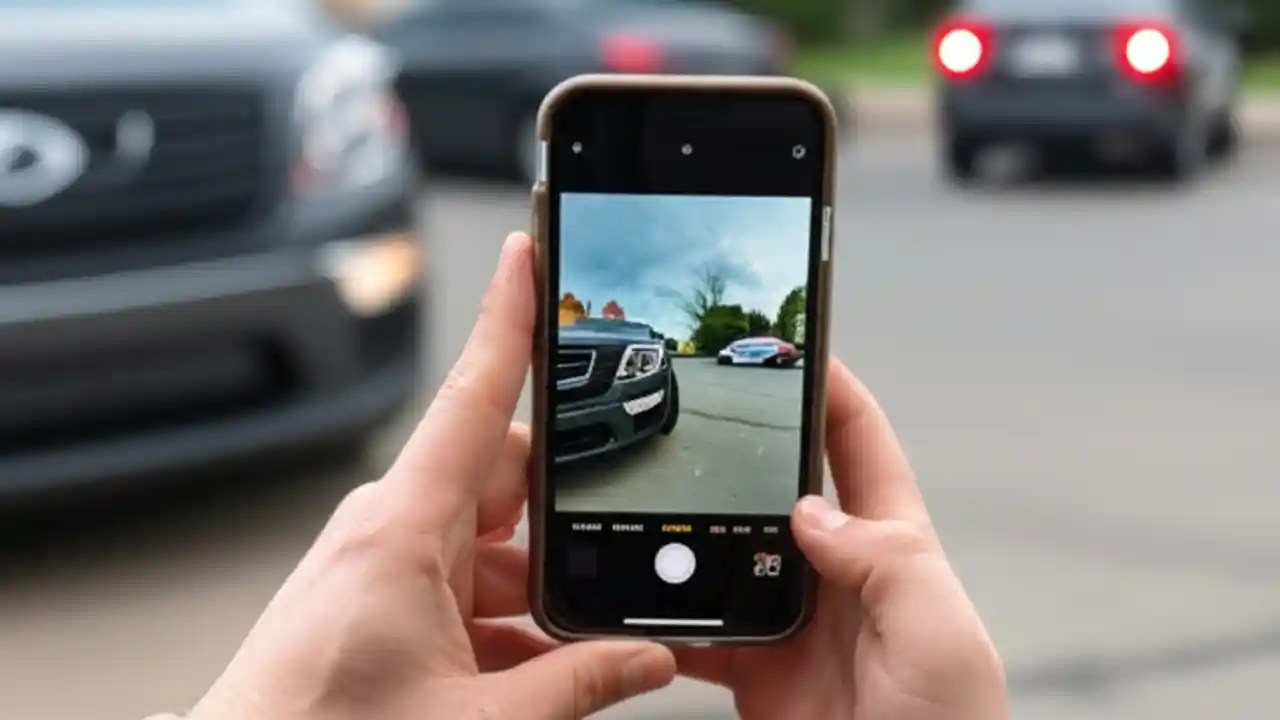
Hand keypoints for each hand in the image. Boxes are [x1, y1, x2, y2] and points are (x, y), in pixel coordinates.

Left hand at [188, 233, 675, 719]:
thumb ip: (576, 687)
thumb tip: (645, 659)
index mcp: (405, 532)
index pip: (474, 397)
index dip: (509, 318)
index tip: (530, 256)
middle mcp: (393, 531)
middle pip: (506, 480)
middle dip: (568, 511)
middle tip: (617, 546)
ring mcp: (386, 563)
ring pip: (492, 540)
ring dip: (538, 581)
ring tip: (579, 635)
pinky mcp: (382, 595)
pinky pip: (464, 580)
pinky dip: (507, 614)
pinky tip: (538, 663)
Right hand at [678, 360, 1008, 719]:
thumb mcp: (940, 637)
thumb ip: (884, 563)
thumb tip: (808, 512)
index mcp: (895, 549)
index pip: (861, 445)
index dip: (831, 387)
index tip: (789, 341)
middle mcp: (840, 574)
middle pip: (779, 486)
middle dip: (741, 445)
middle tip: (694, 406)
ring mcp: (793, 619)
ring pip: (726, 549)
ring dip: (688, 529)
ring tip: (643, 499)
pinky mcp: (755, 668)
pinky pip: (697, 626)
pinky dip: (660, 613)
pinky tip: (629, 603)